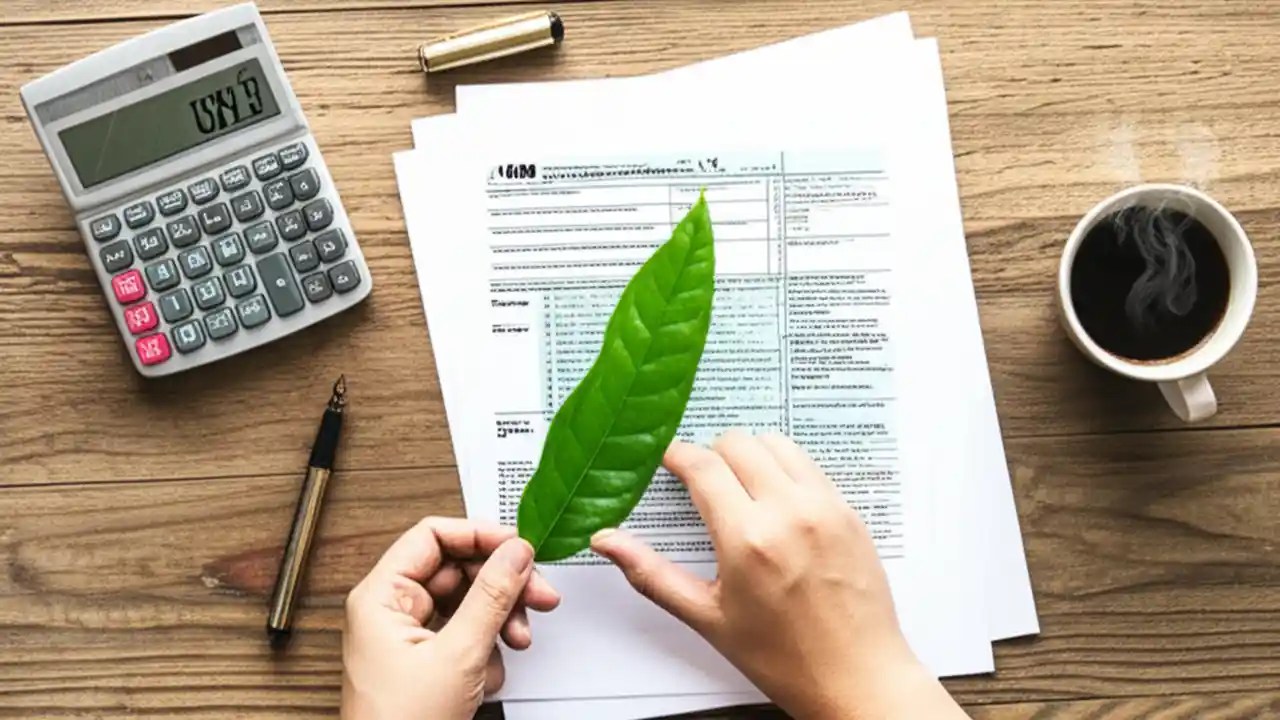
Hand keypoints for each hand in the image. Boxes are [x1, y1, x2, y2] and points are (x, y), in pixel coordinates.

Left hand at [342, 517, 560, 719]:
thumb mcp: (458, 654)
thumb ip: (492, 596)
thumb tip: (515, 552)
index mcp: (381, 596)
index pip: (433, 536)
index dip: (480, 535)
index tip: (519, 546)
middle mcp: (391, 609)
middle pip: (458, 569)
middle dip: (501, 584)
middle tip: (538, 594)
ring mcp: (408, 636)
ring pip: (467, 602)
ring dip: (499, 619)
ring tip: (518, 638)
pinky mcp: (425, 660)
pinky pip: (465, 634)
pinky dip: (486, 649)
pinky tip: (489, 672)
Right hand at [591, 431, 966, 719]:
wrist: (857, 677)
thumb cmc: (784, 658)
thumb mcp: (708, 618)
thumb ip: (651, 574)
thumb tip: (607, 541)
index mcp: (747, 539)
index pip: (702, 465)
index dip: (677, 454)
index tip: (668, 459)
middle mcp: (788, 512)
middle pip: (738, 443)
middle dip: (711, 453)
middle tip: (702, 479)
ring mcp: (824, 507)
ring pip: (777, 443)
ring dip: (750, 453)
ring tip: (739, 483)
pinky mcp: (849, 512)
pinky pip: (810, 465)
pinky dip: (785, 467)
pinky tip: (775, 498)